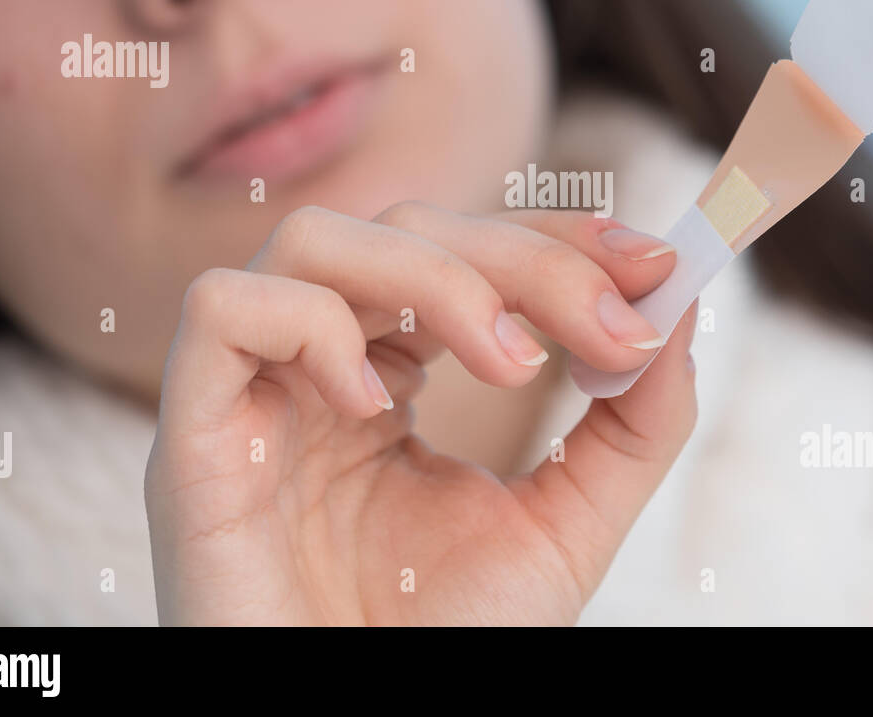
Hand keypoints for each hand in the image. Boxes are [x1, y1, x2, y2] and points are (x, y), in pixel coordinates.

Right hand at [144, 203, 695, 624]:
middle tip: (610, 326)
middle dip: (527, 260)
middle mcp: (318, 366)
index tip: (655, 261)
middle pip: (406, 227)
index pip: (466, 248)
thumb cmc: (443, 645)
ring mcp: (254, 393)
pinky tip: (377, 408)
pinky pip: (223, 311)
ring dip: (437, 276)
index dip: (557, 236)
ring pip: (316, 240)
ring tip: (511, 365)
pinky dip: (313, 327)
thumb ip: (630, 428)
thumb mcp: (566, 526)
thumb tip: (681, 312)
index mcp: (392, 374)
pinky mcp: (191, 435)